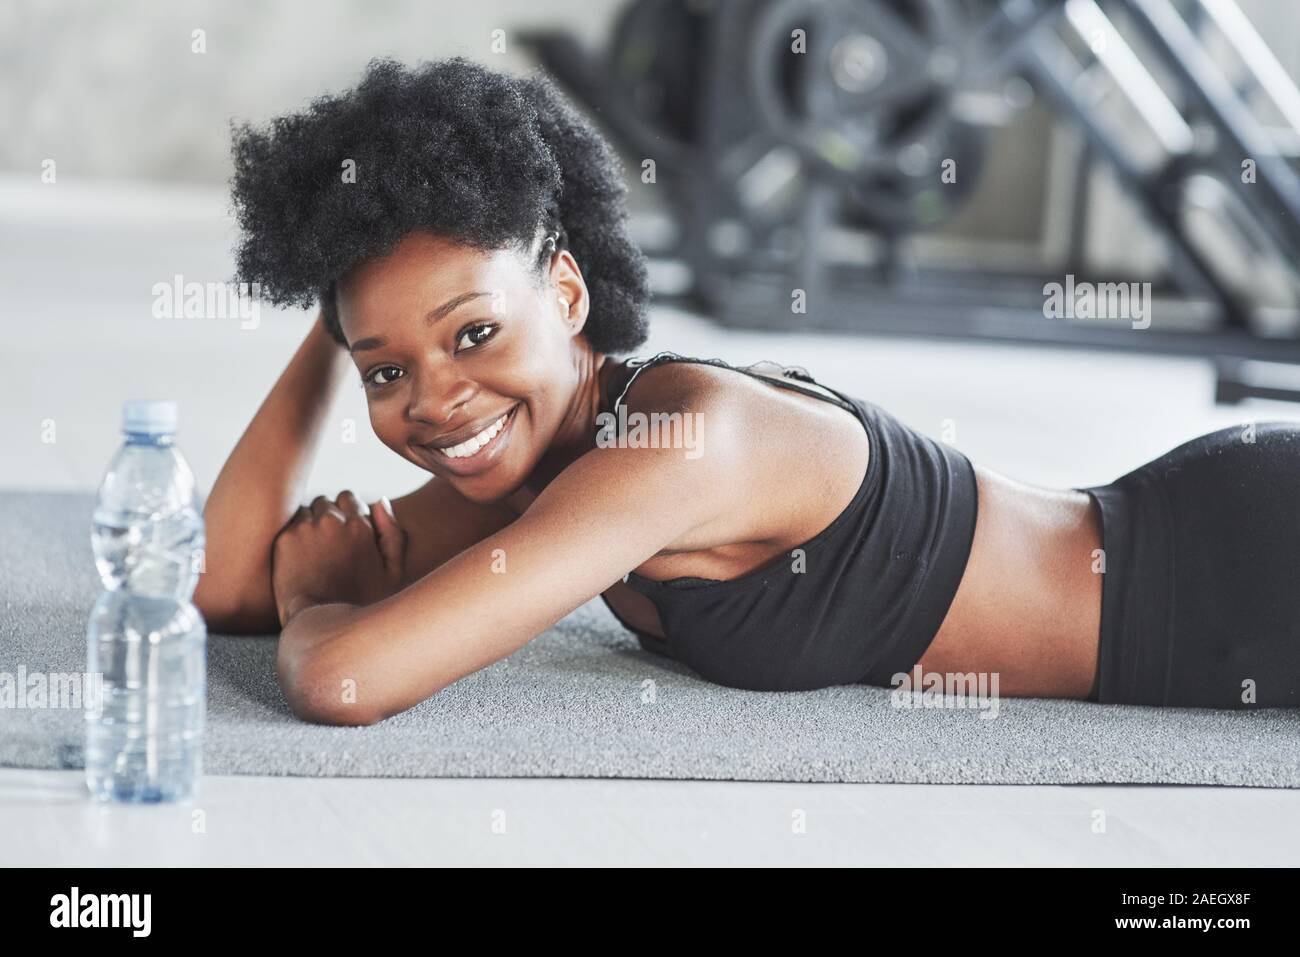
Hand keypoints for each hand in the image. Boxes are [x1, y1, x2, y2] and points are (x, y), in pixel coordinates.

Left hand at [271, 491, 407, 626]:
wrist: (319, 624)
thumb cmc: (361, 604)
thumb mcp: (393, 574)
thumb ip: (393, 533)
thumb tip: (379, 501)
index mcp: (360, 526)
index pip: (348, 497)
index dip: (347, 514)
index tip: (345, 534)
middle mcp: (333, 522)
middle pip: (326, 502)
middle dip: (328, 518)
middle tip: (329, 545)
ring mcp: (306, 529)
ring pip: (306, 512)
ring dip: (310, 524)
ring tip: (314, 552)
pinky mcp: (284, 539)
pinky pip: (289, 525)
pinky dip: (294, 535)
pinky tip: (300, 557)